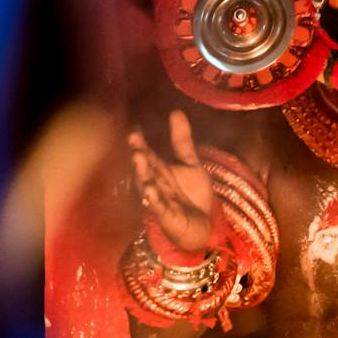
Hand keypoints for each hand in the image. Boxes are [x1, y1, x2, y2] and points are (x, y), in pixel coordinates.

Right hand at [128, 111, 213, 254]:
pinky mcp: (166, 216)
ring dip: (142, 173)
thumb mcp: (191, 164)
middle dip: (139, 154)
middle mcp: (155, 183)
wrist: (203, 226)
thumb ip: (182, 140)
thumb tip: (176, 111)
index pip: (147, 153)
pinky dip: (153, 199)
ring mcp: (159, 200)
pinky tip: (150, 189)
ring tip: (139, 158)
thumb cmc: (192, 195)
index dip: (140, 142)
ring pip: (147, 185)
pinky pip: (158, 207)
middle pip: (145, 168)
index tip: (135, 128)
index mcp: (159, 170)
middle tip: (133, 139)